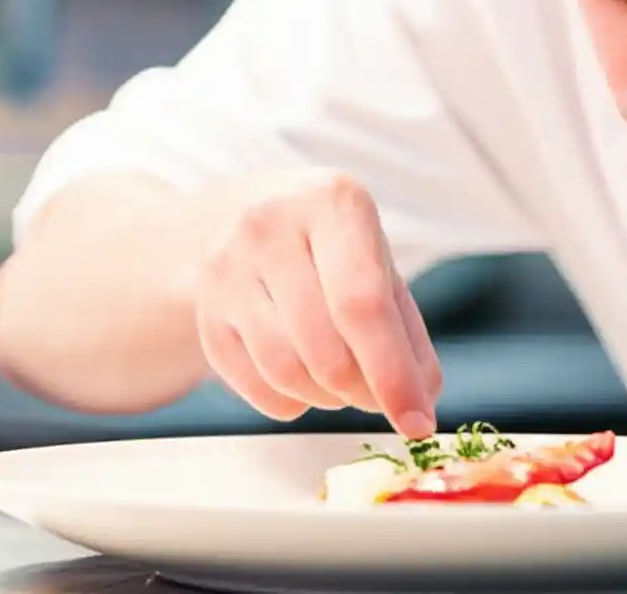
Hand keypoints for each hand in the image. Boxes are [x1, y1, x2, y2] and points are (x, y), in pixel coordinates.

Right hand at [194, 170, 440, 438]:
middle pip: (325, 347)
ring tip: (343, 383)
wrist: (248, 212)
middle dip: (362, 390)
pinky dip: (289, 401)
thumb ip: (406, 330)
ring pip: (284, 370)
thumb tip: (421, 400)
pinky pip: (251, 384)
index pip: (362, 305)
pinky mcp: (204, 309)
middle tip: (378, 395)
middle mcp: (269, 227)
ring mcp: (226, 268)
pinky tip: (305, 383)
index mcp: (331, 204)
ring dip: (326, 397)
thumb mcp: (379, 263)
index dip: (392, 373)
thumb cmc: (332, 244)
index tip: (416, 422)